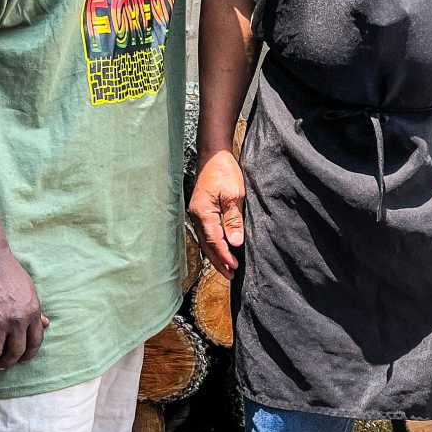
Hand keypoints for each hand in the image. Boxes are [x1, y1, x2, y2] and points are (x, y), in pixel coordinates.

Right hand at [0, 249, 47, 368]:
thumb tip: (46, 324)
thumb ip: (35, 310)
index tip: (19, 360)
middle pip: (14, 353)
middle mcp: (16, 321)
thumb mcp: (29, 290)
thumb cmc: (8, 271)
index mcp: (32, 313)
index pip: (34, 344)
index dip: (26, 356)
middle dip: (6, 362)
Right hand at [189, 150, 246, 276]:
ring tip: (226, 268)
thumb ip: (233, 219)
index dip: (224, 256)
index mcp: (204, 213)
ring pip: (205, 241)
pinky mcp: (201, 211)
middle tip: (230, 275)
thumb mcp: (234, 194)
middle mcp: (197, 216)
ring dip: (216, 255)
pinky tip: (220, 250)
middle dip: (219, 261)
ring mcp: (197, 214)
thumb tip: (234, 242)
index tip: (234, 267)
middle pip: (207, 245)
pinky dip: (213, 244)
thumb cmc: (224, 172)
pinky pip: (206, 233)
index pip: (214, 241)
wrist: (213, 155)